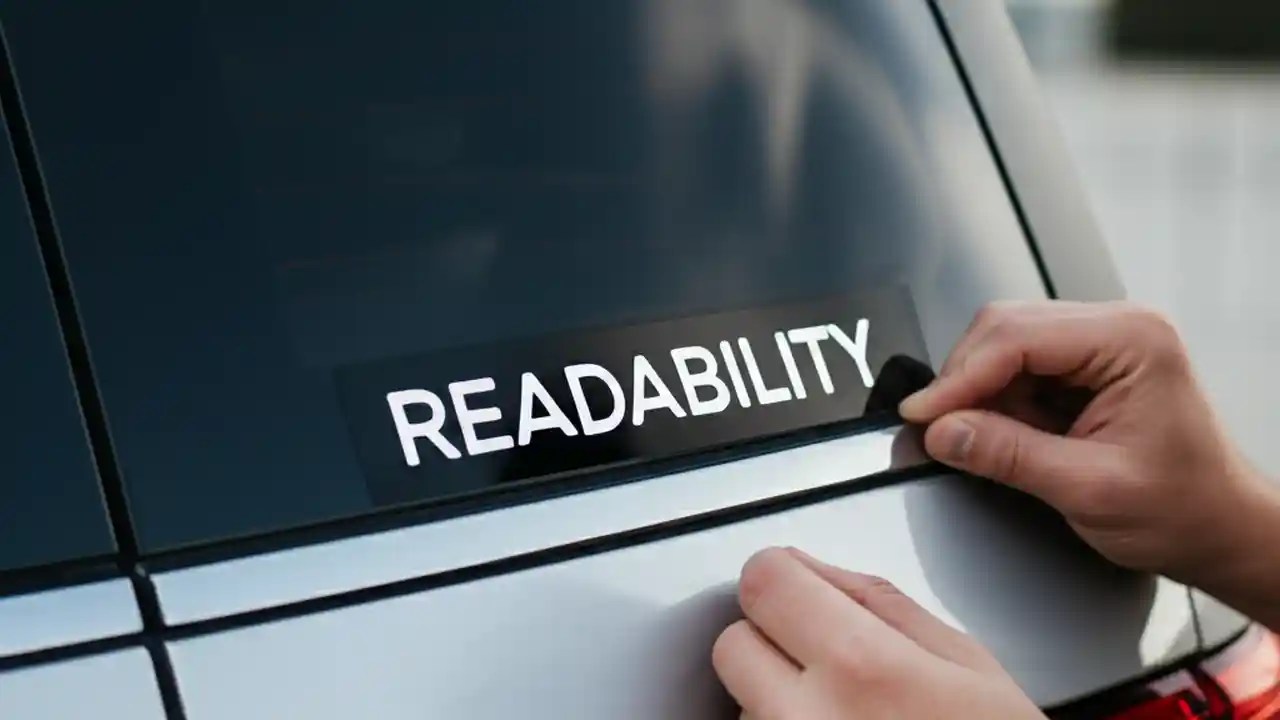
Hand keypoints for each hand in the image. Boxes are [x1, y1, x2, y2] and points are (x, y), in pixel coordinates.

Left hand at [712, 548, 1045, 718]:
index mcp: (862, 668)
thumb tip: (813, 567)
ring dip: (777, 700)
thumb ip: (880, 601)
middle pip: (734, 645)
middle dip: (771, 641)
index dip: (782, 577)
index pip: (763, 582)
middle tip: (828, 663)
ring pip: (743, 704)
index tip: (797, 588)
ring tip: (848, 719)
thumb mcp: (970, 666)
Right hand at [899, 301, 1279, 627]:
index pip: (1017, 336)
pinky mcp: (1082, 369)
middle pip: (1004, 329)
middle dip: (964, 381)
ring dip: (978, 394)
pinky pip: (1017, 371)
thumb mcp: (1089, 488)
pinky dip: (995, 404)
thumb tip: (944, 432)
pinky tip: (1001, 436)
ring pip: (1002, 348)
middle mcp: (1116, 328)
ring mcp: (1098, 346)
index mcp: (1131, 341)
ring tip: (979, 442)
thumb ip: (1010, 455)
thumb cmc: (1184, 508)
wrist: (1218, 529)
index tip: (922, 415)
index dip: (960, 377)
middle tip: (937, 430)